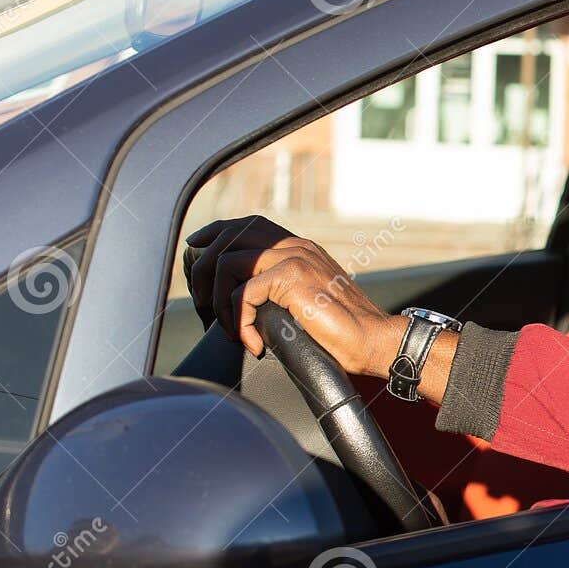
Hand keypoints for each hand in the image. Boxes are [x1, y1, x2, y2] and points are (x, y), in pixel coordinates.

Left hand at [183, 216, 403, 377]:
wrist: (373, 340)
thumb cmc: (343, 332)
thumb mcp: (306, 302)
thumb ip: (280, 290)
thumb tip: (241, 299)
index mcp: (301, 248)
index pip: (249, 225)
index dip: (216, 234)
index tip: (195, 253)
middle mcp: (297, 246)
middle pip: (231, 234)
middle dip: (203, 268)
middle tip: (202, 306)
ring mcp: (295, 257)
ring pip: (227, 262)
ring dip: (216, 301)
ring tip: (230, 329)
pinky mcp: (293, 277)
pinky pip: (242, 292)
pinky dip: (238, 322)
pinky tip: (253, 342)